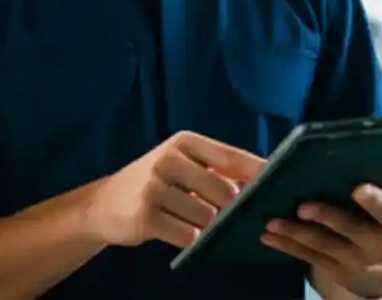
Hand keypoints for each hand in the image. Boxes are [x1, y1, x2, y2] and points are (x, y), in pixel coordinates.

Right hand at [84, 130, 264, 248]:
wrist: (101, 205)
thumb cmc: (153, 184)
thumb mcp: (181, 165)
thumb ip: (216, 170)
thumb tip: (260, 182)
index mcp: (183, 142)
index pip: (231, 156)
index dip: (257, 172)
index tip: (280, 183)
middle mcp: (169, 159)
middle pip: (224, 191)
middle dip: (229, 208)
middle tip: (222, 214)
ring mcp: (154, 187)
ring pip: (207, 216)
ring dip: (207, 225)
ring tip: (191, 220)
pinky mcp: (144, 216)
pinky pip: (187, 234)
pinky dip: (190, 238)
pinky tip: (179, 231)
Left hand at [262, 164, 381, 298]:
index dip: (374, 202)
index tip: (357, 187)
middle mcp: (378, 248)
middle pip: (350, 230)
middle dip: (326, 217)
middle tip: (303, 204)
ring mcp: (354, 262)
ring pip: (322, 246)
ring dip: (295, 233)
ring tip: (272, 220)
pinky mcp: (333, 269)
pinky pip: (307, 257)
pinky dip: (286, 245)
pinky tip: (267, 234)